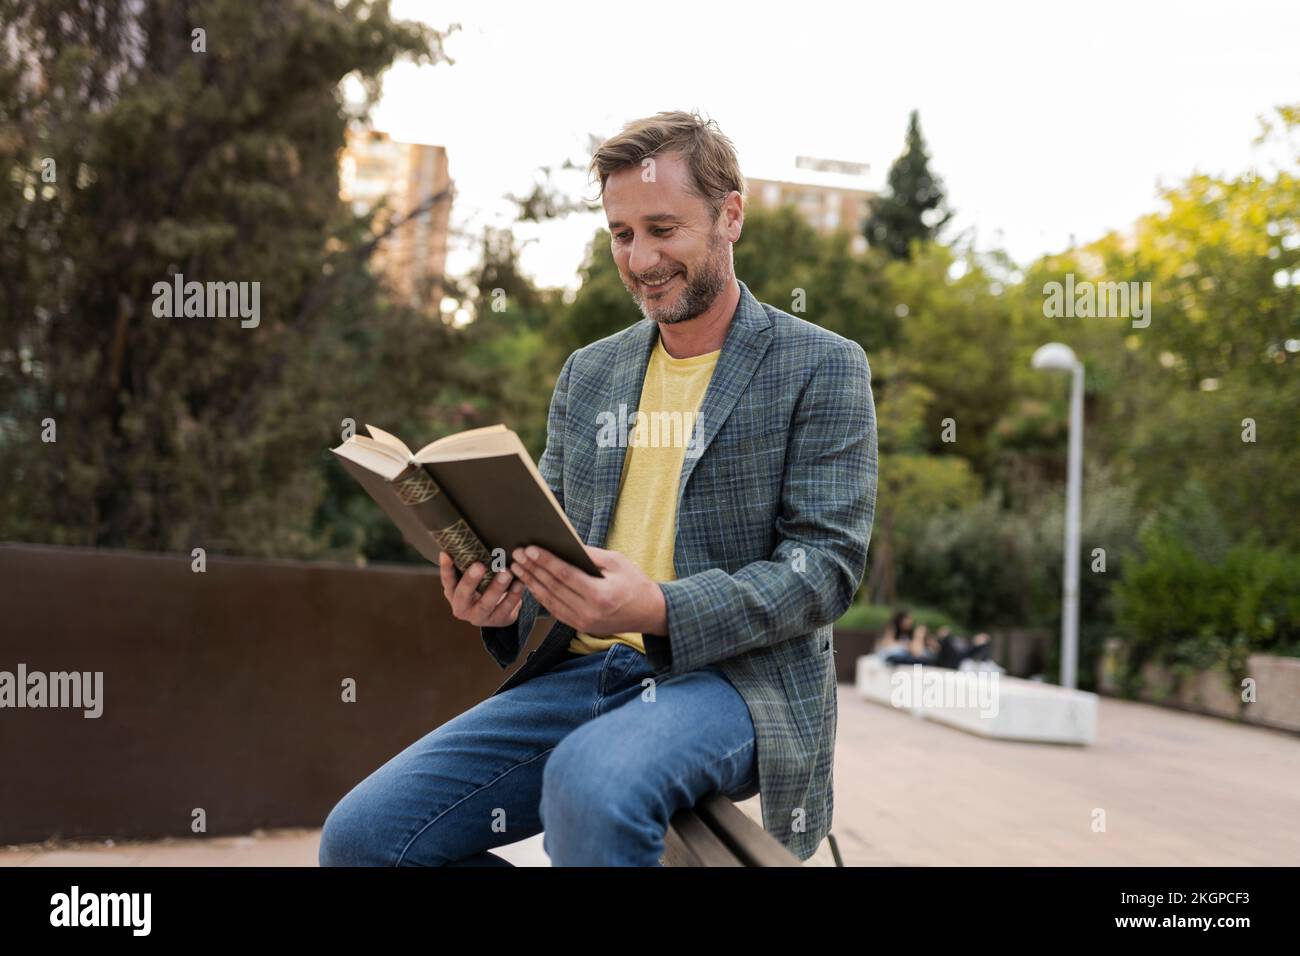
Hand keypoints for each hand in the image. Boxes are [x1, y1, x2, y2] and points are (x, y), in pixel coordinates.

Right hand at [439, 552, 523, 627]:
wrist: (497, 611)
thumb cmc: (482, 587)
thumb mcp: (472, 578)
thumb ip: (468, 564)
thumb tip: (465, 537)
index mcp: (453, 594)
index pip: (447, 580)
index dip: (446, 568)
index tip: (447, 554)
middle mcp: (462, 608)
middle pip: (464, 594)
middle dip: (471, 580)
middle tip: (480, 565)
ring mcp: (479, 617)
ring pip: (487, 603)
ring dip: (496, 587)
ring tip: (506, 573)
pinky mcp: (498, 621)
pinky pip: (506, 608)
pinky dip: (514, 595)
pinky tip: (520, 582)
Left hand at [508, 545, 666, 635]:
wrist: (649, 613)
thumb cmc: (635, 583)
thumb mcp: (617, 562)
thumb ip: (590, 555)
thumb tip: (563, 544)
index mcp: (600, 595)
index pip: (565, 575)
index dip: (546, 561)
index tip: (530, 549)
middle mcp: (589, 612)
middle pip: (553, 587)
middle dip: (533, 569)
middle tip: (517, 554)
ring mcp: (583, 622)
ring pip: (549, 600)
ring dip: (531, 582)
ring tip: (517, 567)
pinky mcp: (580, 627)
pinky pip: (554, 610)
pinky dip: (541, 596)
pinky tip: (531, 583)